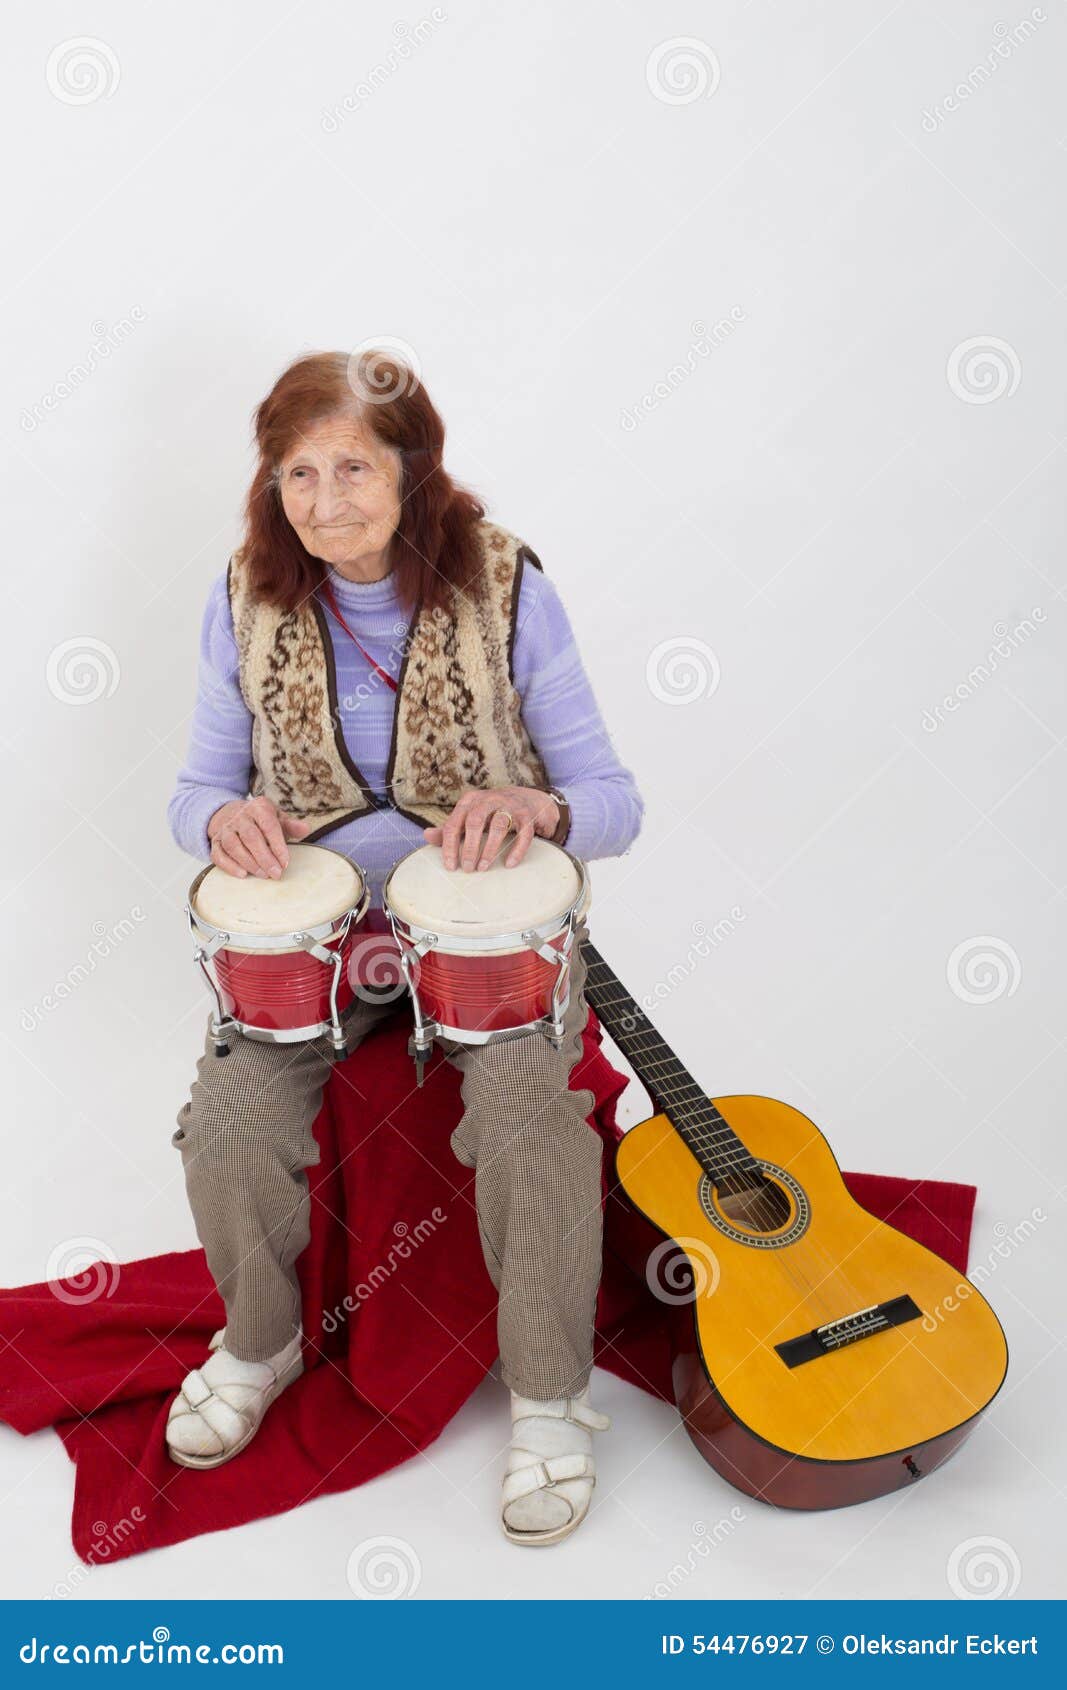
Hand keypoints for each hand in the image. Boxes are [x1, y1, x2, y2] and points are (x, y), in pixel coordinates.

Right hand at [207, 796, 312, 878]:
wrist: (233, 814)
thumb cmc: (262, 821)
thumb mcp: (278, 819)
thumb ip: (291, 825)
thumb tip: (306, 829)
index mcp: (259, 807)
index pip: (268, 826)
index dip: (277, 846)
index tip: (285, 863)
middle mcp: (240, 816)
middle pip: (251, 837)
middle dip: (264, 858)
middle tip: (275, 874)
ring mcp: (225, 828)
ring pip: (233, 846)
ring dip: (249, 862)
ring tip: (262, 875)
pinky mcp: (215, 841)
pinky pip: (218, 854)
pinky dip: (229, 866)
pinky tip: (242, 875)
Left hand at [422, 784, 558, 871]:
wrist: (527, 799)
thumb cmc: (491, 812)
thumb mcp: (469, 816)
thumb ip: (450, 828)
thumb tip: (426, 835)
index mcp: (470, 801)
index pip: (454, 823)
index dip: (450, 846)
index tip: (450, 867)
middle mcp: (489, 799)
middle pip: (475, 822)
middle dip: (470, 848)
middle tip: (468, 869)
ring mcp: (510, 805)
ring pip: (499, 825)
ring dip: (490, 849)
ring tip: (483, 868)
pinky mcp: (527, 815)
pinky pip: (523, 833)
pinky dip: (516, 850)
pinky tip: (509, 864)